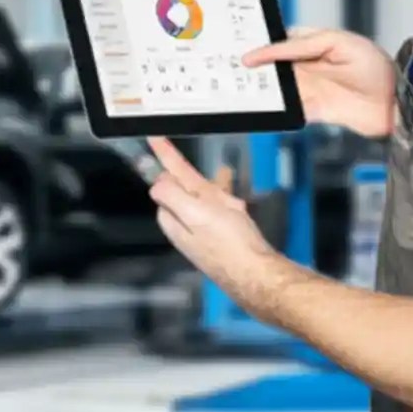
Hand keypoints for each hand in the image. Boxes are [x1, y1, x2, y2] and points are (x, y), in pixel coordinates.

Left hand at [145, 137, 282, 300]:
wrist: (257, 273)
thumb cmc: (230, 245)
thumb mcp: (196, 214)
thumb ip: (173, 196)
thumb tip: (156, 184)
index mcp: (174, 219)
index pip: (164, 183)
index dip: (162, 159)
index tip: (154, 138)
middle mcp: (185, 226)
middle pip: (185, 189)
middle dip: (199, 181)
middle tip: (217, 178)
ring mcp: (203, 232)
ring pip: (205, 198)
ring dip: (217, 189)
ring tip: (230, 185)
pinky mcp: (221, 236)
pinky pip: (220, 210)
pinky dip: (227, 200)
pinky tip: (237, 201)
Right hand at [242, 26, 396, 137]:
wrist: (396, 103)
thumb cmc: (376, 68)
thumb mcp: (340, 43)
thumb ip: (305, 44)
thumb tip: (275, 49)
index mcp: (316, 44)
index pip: (282, 42)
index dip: (264, 46)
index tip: (248, 55)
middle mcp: (309, 66)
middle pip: (275, 66)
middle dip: (258, 67)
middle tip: (237, 69)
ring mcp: (310, 89)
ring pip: (278, 88)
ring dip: (263, 89)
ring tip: (244, 88)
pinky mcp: (314, 110)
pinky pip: (288, 110)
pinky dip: (276, 111)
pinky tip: (264, 108)